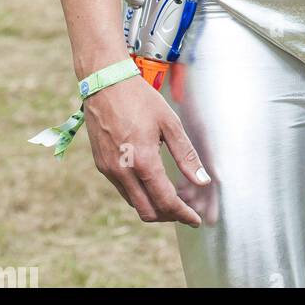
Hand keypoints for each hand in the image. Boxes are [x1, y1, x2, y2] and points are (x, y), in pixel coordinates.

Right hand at [84, 75, 209, 225]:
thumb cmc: (141, 99)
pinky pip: (123, 190)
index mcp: (143, 162)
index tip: (195, 220)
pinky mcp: (101, 165)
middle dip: (168, 216)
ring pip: (133, 203)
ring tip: (171, 198)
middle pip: (147, 211)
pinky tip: (151, 183)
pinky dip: (139, 194)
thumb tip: (203, 181)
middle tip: (184, 211)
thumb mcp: (170, 123)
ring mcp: (109, 171)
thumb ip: (186, 155)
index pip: (165, 202)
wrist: (105, 84)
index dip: (183, 214)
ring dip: (153, 206)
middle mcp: (123, 172)